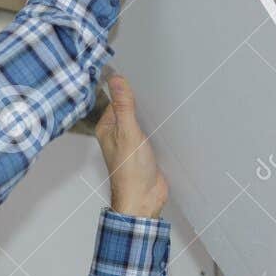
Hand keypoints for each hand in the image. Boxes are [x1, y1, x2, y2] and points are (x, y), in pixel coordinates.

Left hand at [96, 73, 167, 218]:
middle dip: (140, 100)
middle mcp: (117, 134)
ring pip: (141, 120)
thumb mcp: (128, 133)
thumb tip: (116, 80)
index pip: (116, 100)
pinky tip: (168, 120)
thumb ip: (124, 106)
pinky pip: (152, 131)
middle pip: (129, 109)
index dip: (126, 88)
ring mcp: (131, 142)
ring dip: (151, 114)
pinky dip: (158, 126)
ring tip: (163, 100)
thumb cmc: (130, 173)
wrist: (144, 199)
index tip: (139, 75)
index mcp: (107, 128)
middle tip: (155, 85)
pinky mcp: (145, 150)